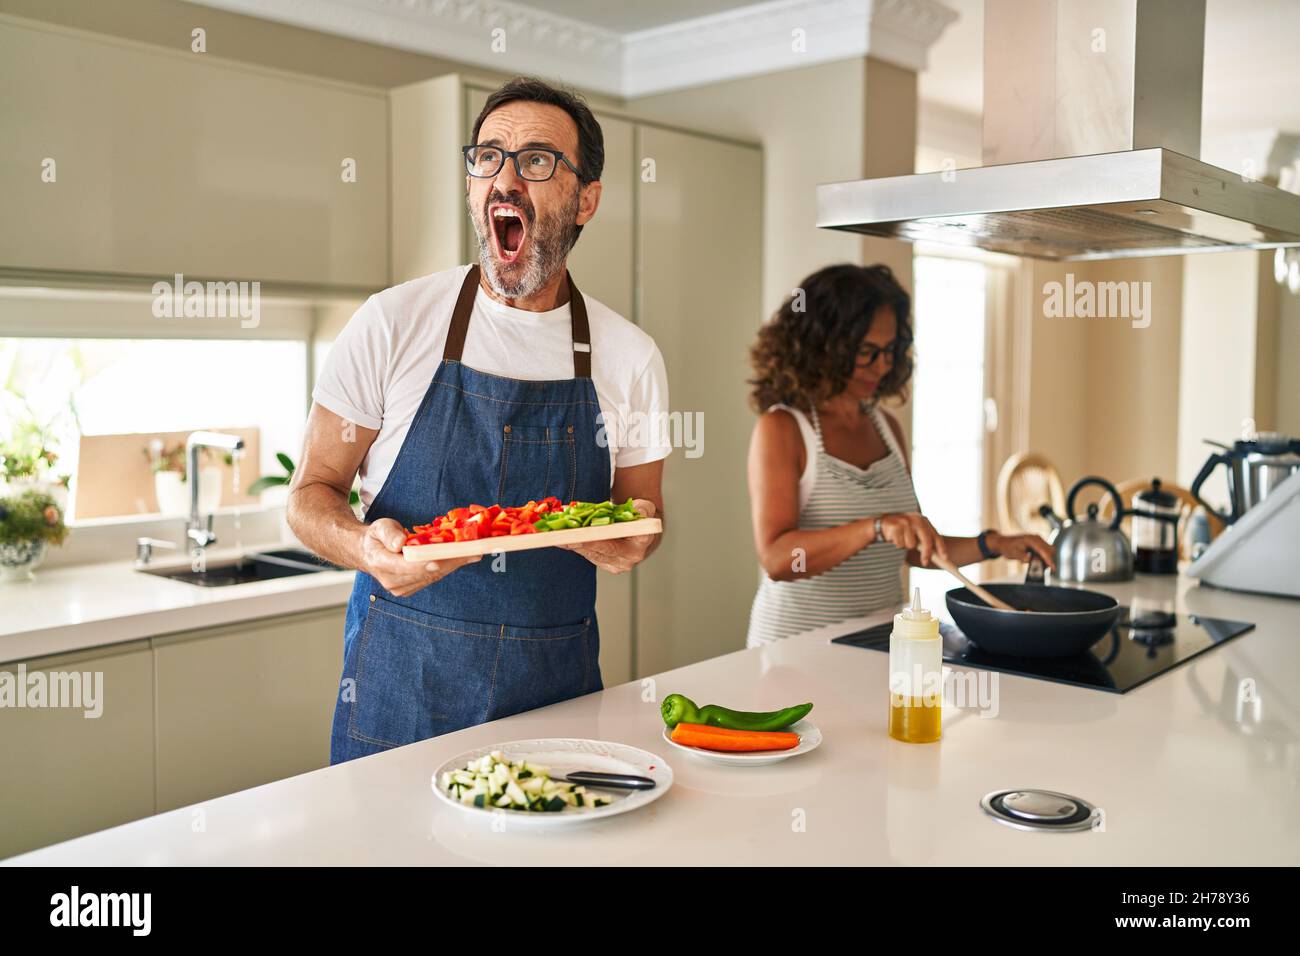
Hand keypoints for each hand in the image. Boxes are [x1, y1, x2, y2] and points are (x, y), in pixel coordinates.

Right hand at [361, 517, 479, 596]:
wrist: (369, 553)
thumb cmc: (376, 538)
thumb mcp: (378, 528)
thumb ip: (389, 534)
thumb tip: (400, 543)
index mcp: (381, 565)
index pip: (407, 566)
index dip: (426, 563)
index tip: (444, 557)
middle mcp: (393, 582)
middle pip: (426, 572)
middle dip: (451, 561)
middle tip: (473, 551)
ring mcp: (403, 588)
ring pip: (433, 576)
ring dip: (455, 564)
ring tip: (475, 552)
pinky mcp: (412, 588)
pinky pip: (434, 577)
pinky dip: (449, 566)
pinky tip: (465, 557)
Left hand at [558, 498, 658, 573]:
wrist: (643, 531)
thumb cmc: (641, 516)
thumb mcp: (645, 507)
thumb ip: (643, 509)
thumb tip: (640, 512)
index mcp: (641, 543)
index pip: (617, 543)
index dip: (596, 542)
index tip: (579, 537)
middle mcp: (629, 558)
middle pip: (599, 551)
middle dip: (577, 543)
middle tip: (559, 536)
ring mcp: (617, 564)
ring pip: (590, 554)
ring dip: (571, 544)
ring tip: (554, 535)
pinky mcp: (606, 564)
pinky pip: (587, 554)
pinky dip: (573, 545)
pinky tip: (559, 539)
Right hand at [875, 512, 948, 567]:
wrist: (879, 524)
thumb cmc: (899, 531)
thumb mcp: (913, 531)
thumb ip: (922, 539)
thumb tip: (935, 554)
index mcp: (922, 520)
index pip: (935, 535)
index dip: (941, 547)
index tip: (944, 558)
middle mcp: (916, 519)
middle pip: (926, 541)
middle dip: (926, 554)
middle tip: (925, 562)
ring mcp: (906, 522)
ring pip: (911, 544)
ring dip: (905, 546)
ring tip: (900, 539)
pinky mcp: (896, 526)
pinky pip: (900, 544)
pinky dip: (897, 544)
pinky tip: (893, 538)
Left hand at [987, 531, 1056, 570]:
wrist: (1003, 543)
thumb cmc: (1007, 548)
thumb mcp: (1013, 554)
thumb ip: (1022, 557)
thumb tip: (1029, 559)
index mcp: (1031, 540)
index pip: (1043, 551)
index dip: (1049, 560)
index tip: (1053, 568)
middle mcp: (1036, 538)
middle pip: (1050, 550)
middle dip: (1048, 560)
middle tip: (1043, 569)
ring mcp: (1038, 540)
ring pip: (1049, 551)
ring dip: (1046, 559)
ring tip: (1038, 565)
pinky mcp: (1038, 543)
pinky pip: (1045, 551)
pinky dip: (1043, 557)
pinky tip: (1035, 561)